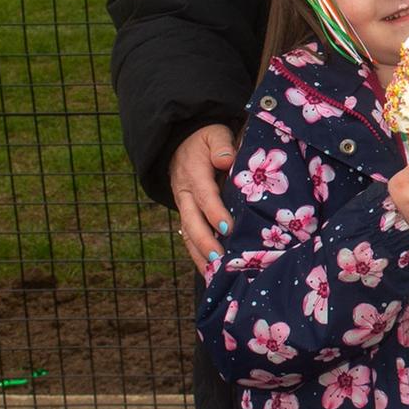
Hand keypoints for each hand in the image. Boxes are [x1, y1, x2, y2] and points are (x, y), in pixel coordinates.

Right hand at [171, 125, 236, 272]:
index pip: (205, 196)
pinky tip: (211, 272)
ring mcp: (184, 207)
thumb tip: (225, 160)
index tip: (228, 228)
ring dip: (200, 254)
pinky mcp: (187, 215)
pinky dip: (198, 256)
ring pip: (188, 234)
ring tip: (215, 274)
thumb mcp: (214, 134)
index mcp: (194, 173)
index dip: (214, 212)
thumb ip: (221, 145)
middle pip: (192, 221)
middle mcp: (185, 194)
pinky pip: (189, 237)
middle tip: (220, 258)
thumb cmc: (206, 140)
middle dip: (205, 241)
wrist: (181, 144)